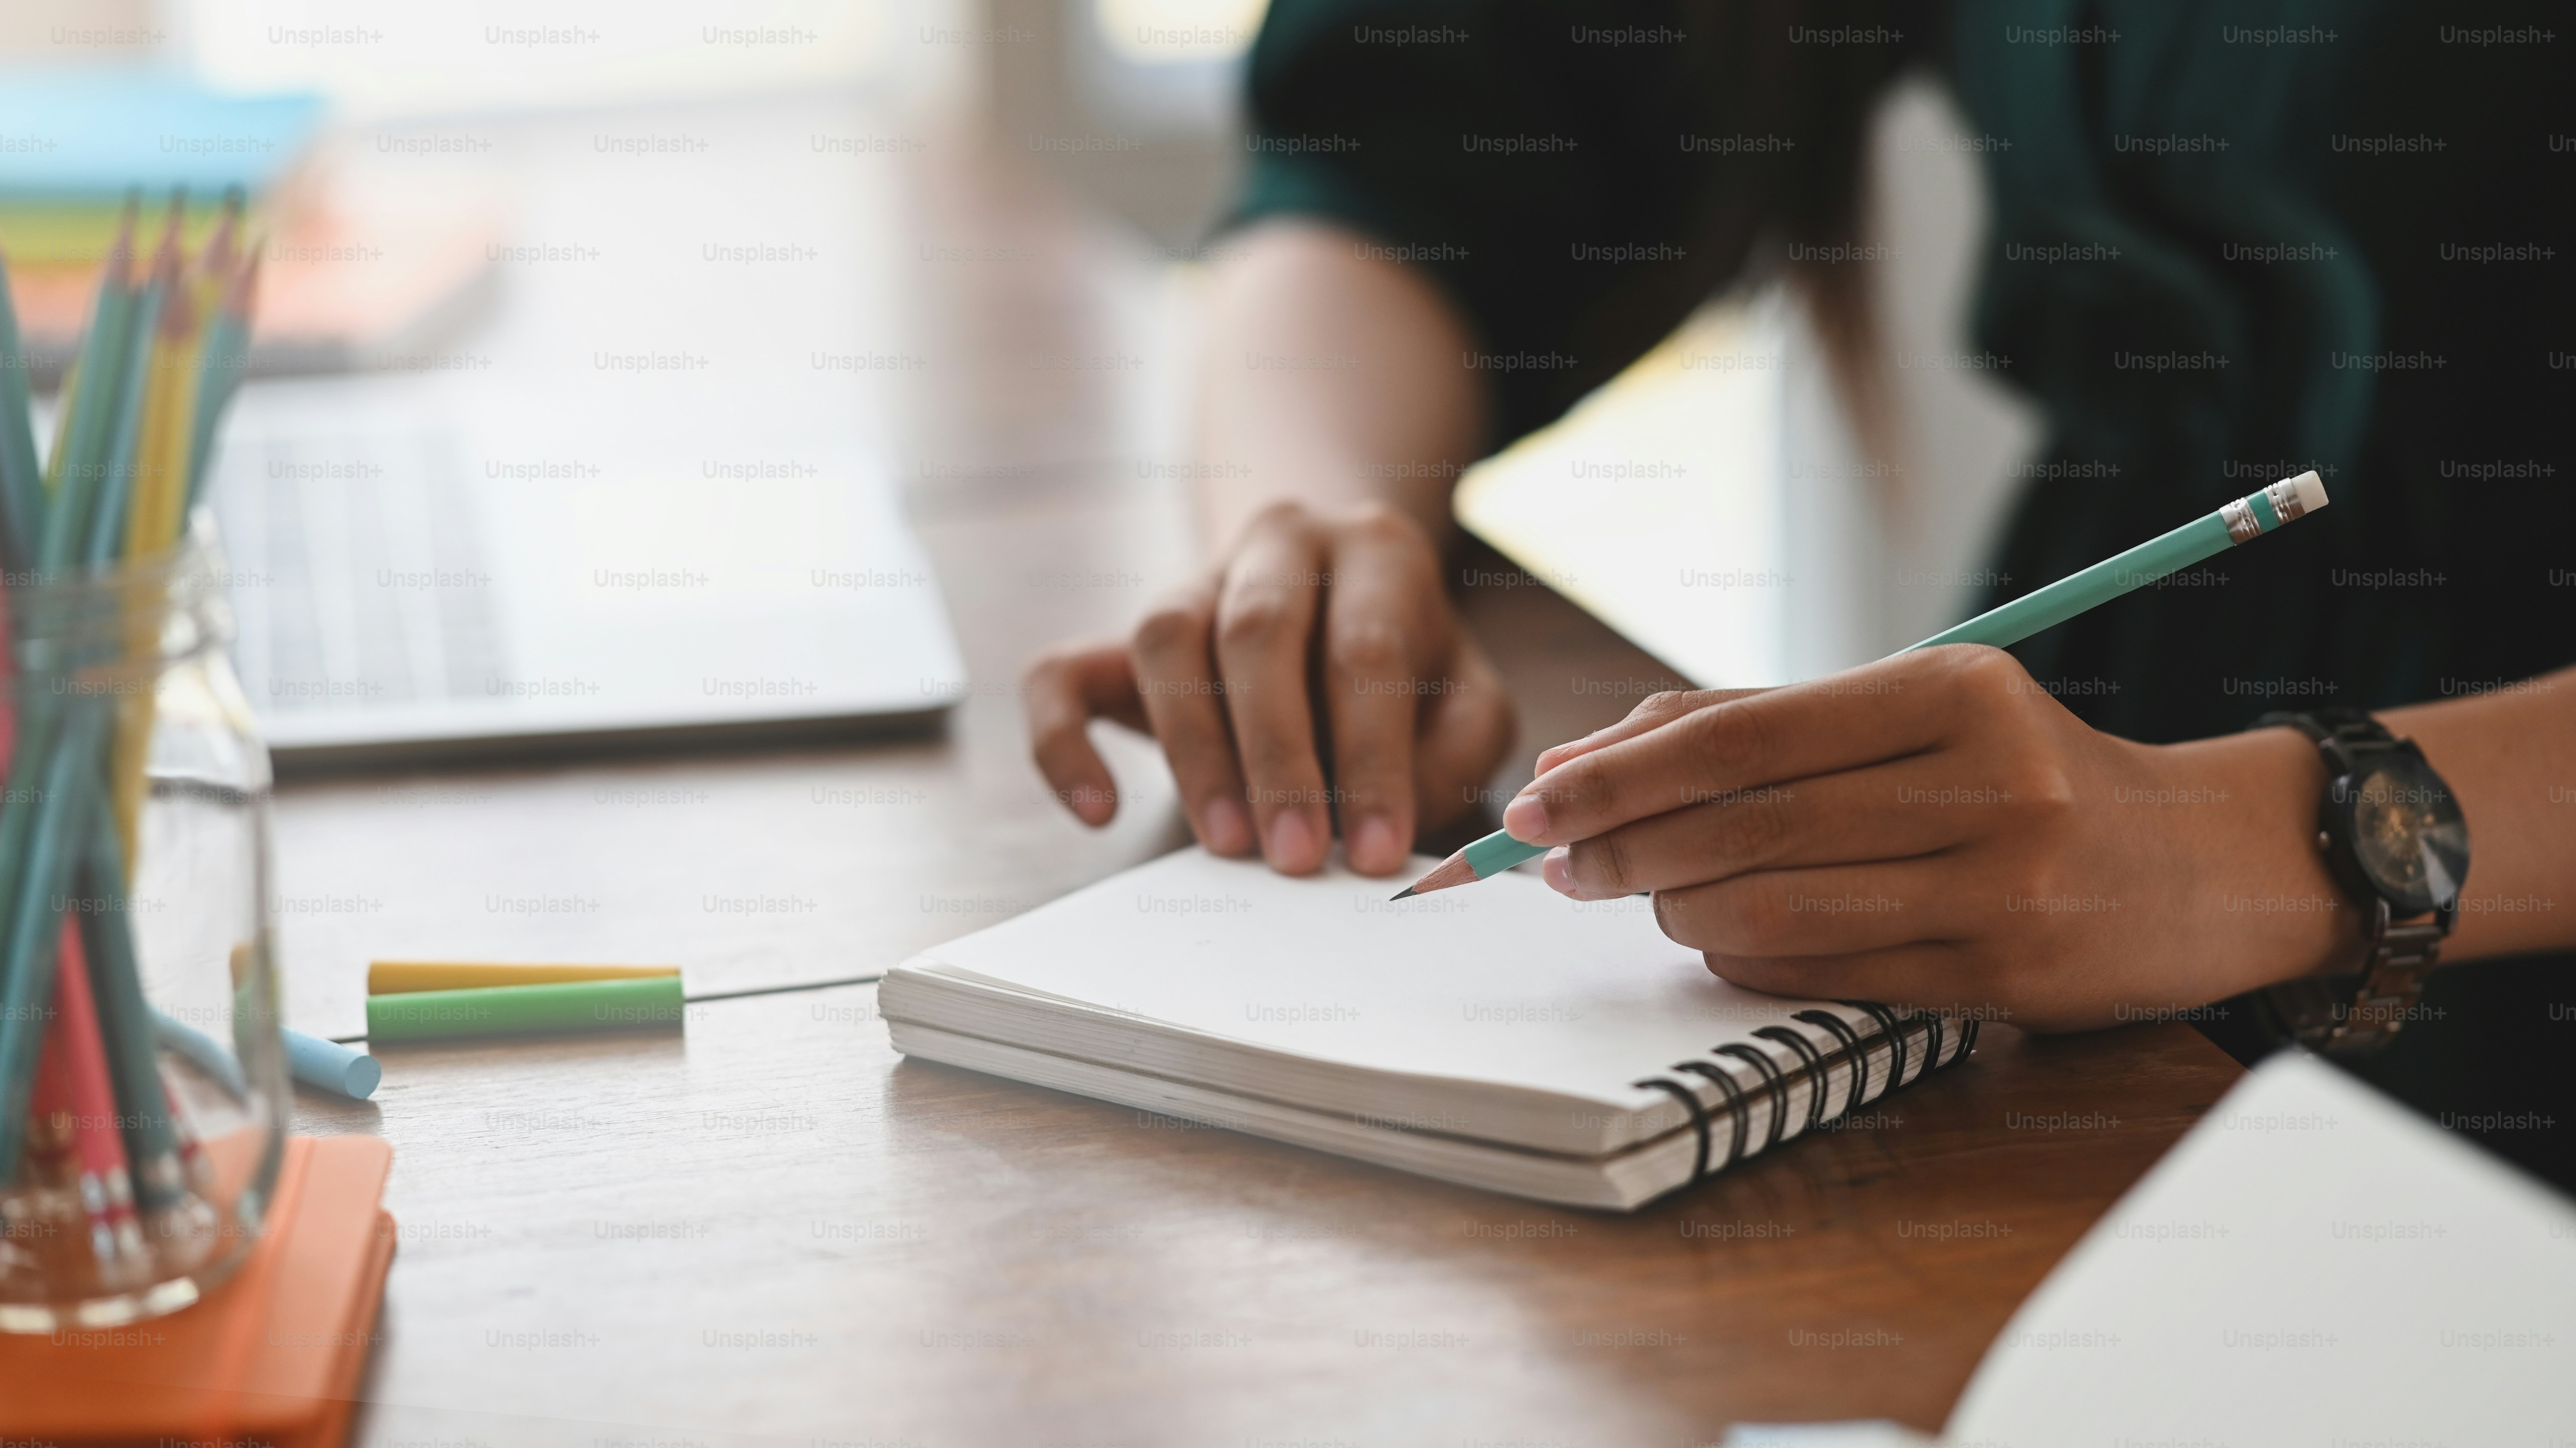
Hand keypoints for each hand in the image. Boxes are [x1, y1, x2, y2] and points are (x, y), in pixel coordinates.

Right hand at [1023, 500, 1514, 876]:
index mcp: (1376, 551)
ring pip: (1164, 640)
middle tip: (1295, 857)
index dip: (1371, 756)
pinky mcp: (1118, 635)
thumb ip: (1456, 752)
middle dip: (1277, 755)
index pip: (1366, 650)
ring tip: (1228, 843)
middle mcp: (1278, 543)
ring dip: (1193, 751)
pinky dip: (1066, 744)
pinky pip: (1060, 675)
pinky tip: (1098, 810)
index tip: (1376, 850)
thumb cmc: (1408, 668)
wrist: (1335, 595)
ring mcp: (1189, 581)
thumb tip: (1394, 817)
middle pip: (1258, 632)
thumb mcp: (1466, 700)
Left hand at [1504, 647, 2357, 1028]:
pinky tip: (1716, 938)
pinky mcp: (1999, 974)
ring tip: (1638, 895)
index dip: (1617, 772)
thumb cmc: (2028, 772)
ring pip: (1770, 907)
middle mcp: (1984, 782)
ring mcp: (1997, 886)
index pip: (1740, 736)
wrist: (2203, 863)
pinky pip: (1819, 971)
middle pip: (1743, 823)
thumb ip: (1758, 721)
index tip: (1534, 795)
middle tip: (1552, 859)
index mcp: (1952, 690)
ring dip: (1673, 907)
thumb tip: (1589, 754)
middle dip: (1619, 844)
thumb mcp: (1914, 711)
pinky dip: (1740, 957)